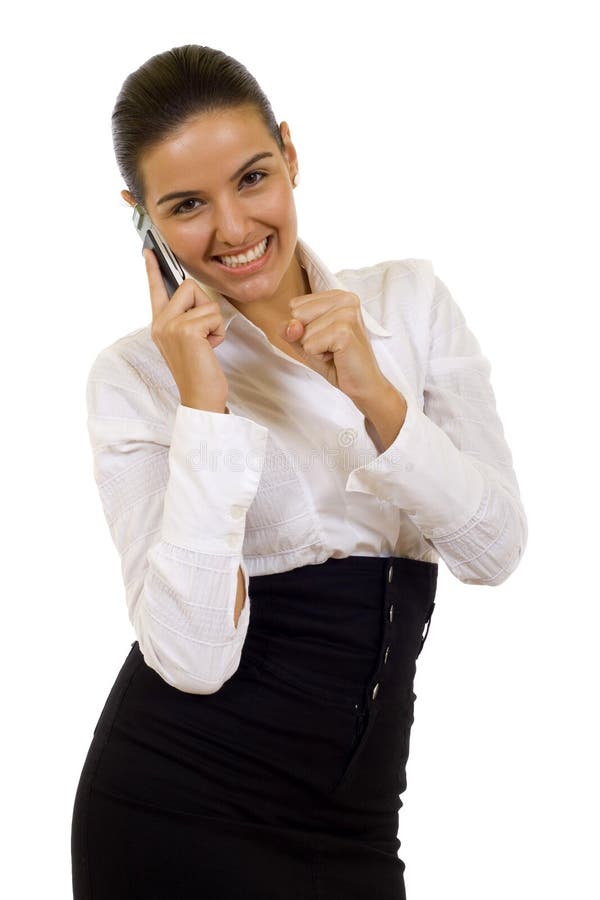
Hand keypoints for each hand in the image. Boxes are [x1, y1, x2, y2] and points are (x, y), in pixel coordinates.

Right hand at [144, 248, 228, 411]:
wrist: (200, 398)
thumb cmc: (199, 370)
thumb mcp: (188, 340)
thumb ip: (185, 318)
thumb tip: (194, 294)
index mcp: (159, 324)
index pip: (155, 289)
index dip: (152, 268)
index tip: (148, 249)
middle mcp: (160, 322)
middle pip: (188, 286)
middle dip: (205, 306)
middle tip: (204, 334)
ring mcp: (171, 325)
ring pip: (204, 301)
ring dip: (214, 322)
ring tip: (207, 344)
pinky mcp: (186, 330)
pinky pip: (213, 314)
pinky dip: (219, 331)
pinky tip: (210, 348)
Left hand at [285, 290, 388, 402]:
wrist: (363, 383)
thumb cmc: (337, 361)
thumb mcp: (306, 342)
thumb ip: (291, 330)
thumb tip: (291, 326)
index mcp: (338, 296)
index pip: (295, 305)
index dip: (304, 328)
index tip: (326, 337)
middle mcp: (345, 299)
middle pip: (297, 315)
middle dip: (308, 337)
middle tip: (331, 346)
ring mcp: (346, 314)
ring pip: (303, 332)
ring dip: (314, 349)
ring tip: (335, 352)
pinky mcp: (344, 332)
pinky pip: (309, 346)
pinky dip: (318, 357)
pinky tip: (337, 357)